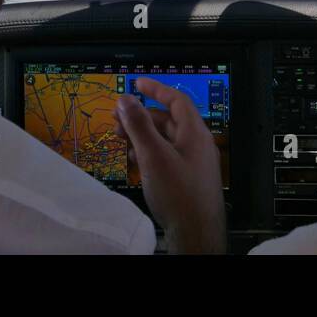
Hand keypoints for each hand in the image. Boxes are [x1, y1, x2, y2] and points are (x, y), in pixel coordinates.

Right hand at [113, 78, 225, 253]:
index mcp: (195, 133)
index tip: (137, 83)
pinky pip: (168, 156)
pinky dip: (150, 153)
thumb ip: (139, 125)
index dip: (156, 89)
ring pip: (166, 139)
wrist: (195, 234)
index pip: (176, 99)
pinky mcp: (188, 179)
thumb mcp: (153, 155)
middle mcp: (198, 144)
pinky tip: (135, 160)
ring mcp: (194, 162)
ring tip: (122, 140)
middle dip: (142, 116)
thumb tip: (126, 100)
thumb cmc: (179, 195)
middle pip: (168, 120)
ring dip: (143, 136)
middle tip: (118, 118)